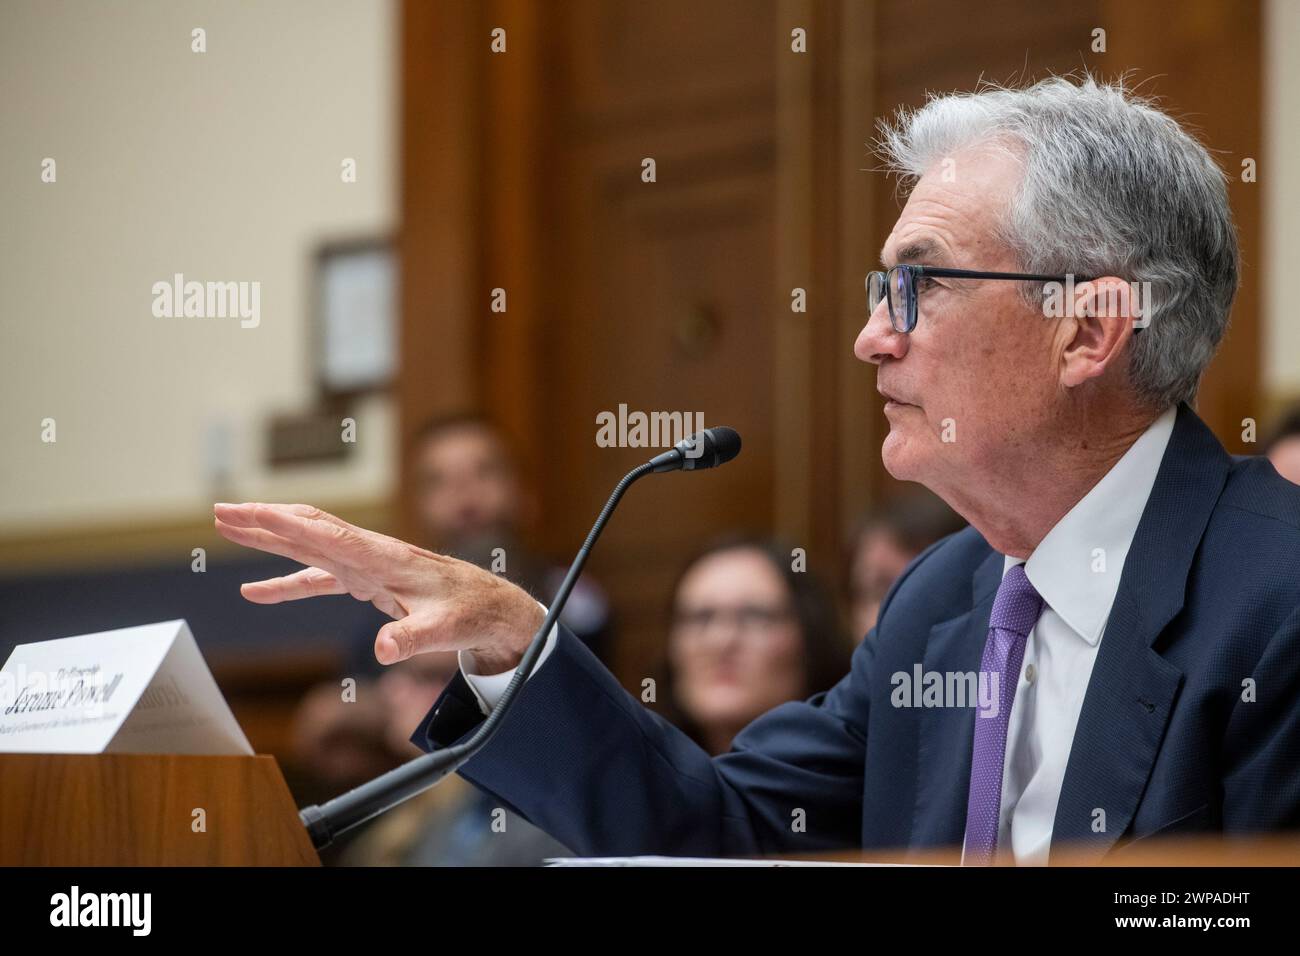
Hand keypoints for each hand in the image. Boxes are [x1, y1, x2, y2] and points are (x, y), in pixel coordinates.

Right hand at [213, 503, 543, 670]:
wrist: (493, 608)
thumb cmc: (471, 614)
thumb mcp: (445, 632)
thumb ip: (413, 640)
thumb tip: (382, 651)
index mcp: (385, 559)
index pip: (328, 535)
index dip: (286, 523)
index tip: (248, 511)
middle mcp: (371, 554)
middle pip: (309, 529)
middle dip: (265, 519)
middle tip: (220, 510)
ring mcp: (368, 565)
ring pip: (309, 545)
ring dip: (269, 537)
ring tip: (227, 527)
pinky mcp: (368, 580)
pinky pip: (319, 576)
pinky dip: (286, 581)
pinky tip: (256, 591)